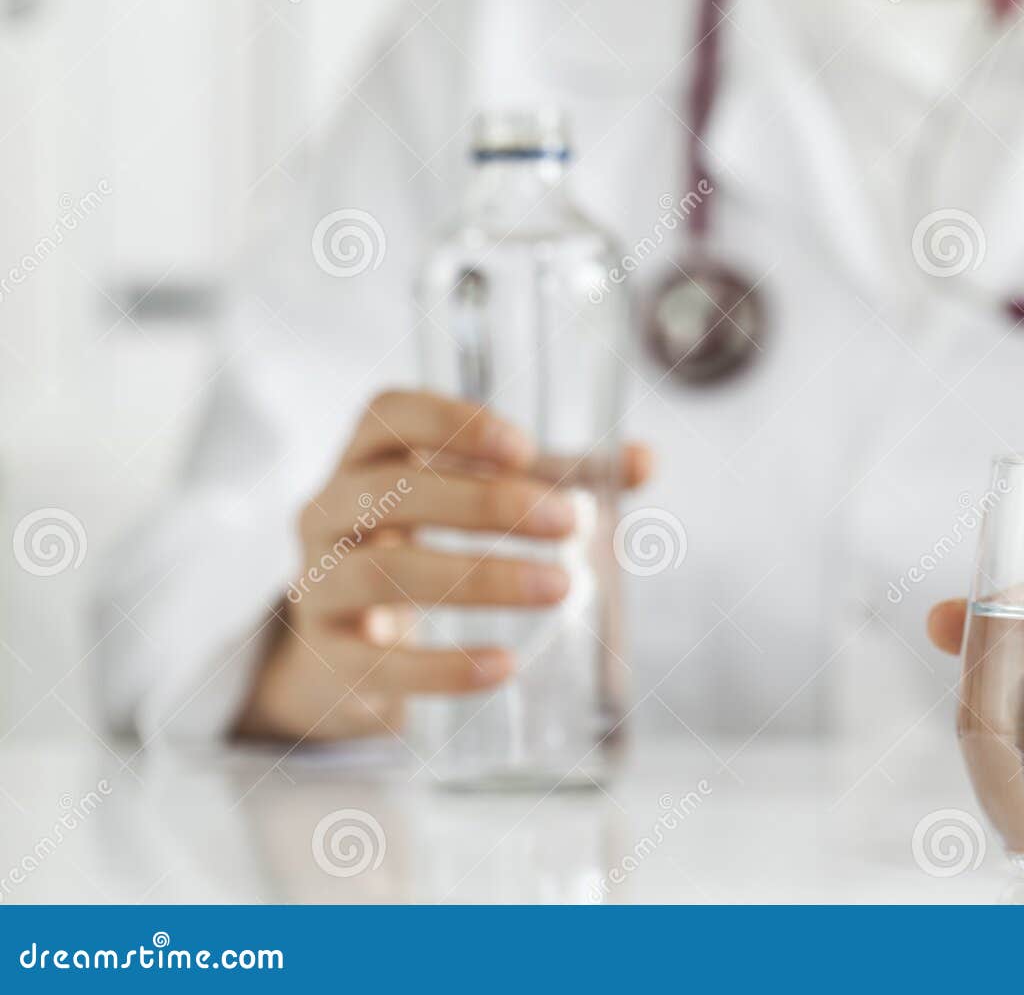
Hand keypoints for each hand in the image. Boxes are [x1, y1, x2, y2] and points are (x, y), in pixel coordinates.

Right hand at [235, 389, 650, 741]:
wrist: (343, 650)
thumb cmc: (423, 548)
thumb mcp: (484, 505)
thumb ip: (558, 479)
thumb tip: (646, 460)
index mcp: (367, 460)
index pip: (386, 414)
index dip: (450, 421)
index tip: (523, 448)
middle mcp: (328, 513)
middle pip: (392, 491)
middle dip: (485, 503)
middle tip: (570, 523)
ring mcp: (319, 585)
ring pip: (384, 572)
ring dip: (479, 577)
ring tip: (559, 588)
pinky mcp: (330, 660)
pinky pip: (378, 663)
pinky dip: (443, 667)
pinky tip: (505, 666)